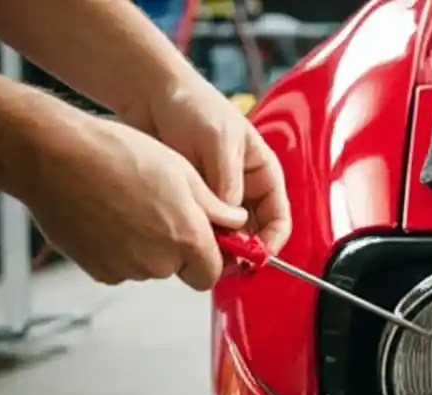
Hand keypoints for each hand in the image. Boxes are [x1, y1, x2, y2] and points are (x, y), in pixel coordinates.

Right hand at [24, 115, 247, 289]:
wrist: (53, 157)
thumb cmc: (117, 155)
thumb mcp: (180, 171)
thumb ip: (213, 206)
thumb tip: (236, 223)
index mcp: (185, 238)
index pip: (212, 273)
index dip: (210, 257)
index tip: (204, 239)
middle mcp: (157, 262)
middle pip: (178, 268)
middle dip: (175, 246)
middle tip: (158, 207)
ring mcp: (124, 269)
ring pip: (147, 266)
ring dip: (145, 244)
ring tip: (126, 204)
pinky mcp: (96, 270)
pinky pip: (118, 266)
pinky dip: (117, 248)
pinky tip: (105, 215)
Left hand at [122, 79, 290, 252]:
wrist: (152, 95)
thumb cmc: (194, 106)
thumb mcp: (219, 141)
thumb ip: (227, 181)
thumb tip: (232, 219)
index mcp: (262, 174)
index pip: (279, 218)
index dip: (271, 241)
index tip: (255, 257)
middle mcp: (244, 190)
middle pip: (254, 233)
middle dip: (243, 251)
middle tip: (224, 263)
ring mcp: (218, 198)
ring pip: (227, 235)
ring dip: (219, 248)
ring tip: (203, 252)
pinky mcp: (194, 201)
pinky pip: (201, 228)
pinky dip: (198, 238)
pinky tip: (187, 240)